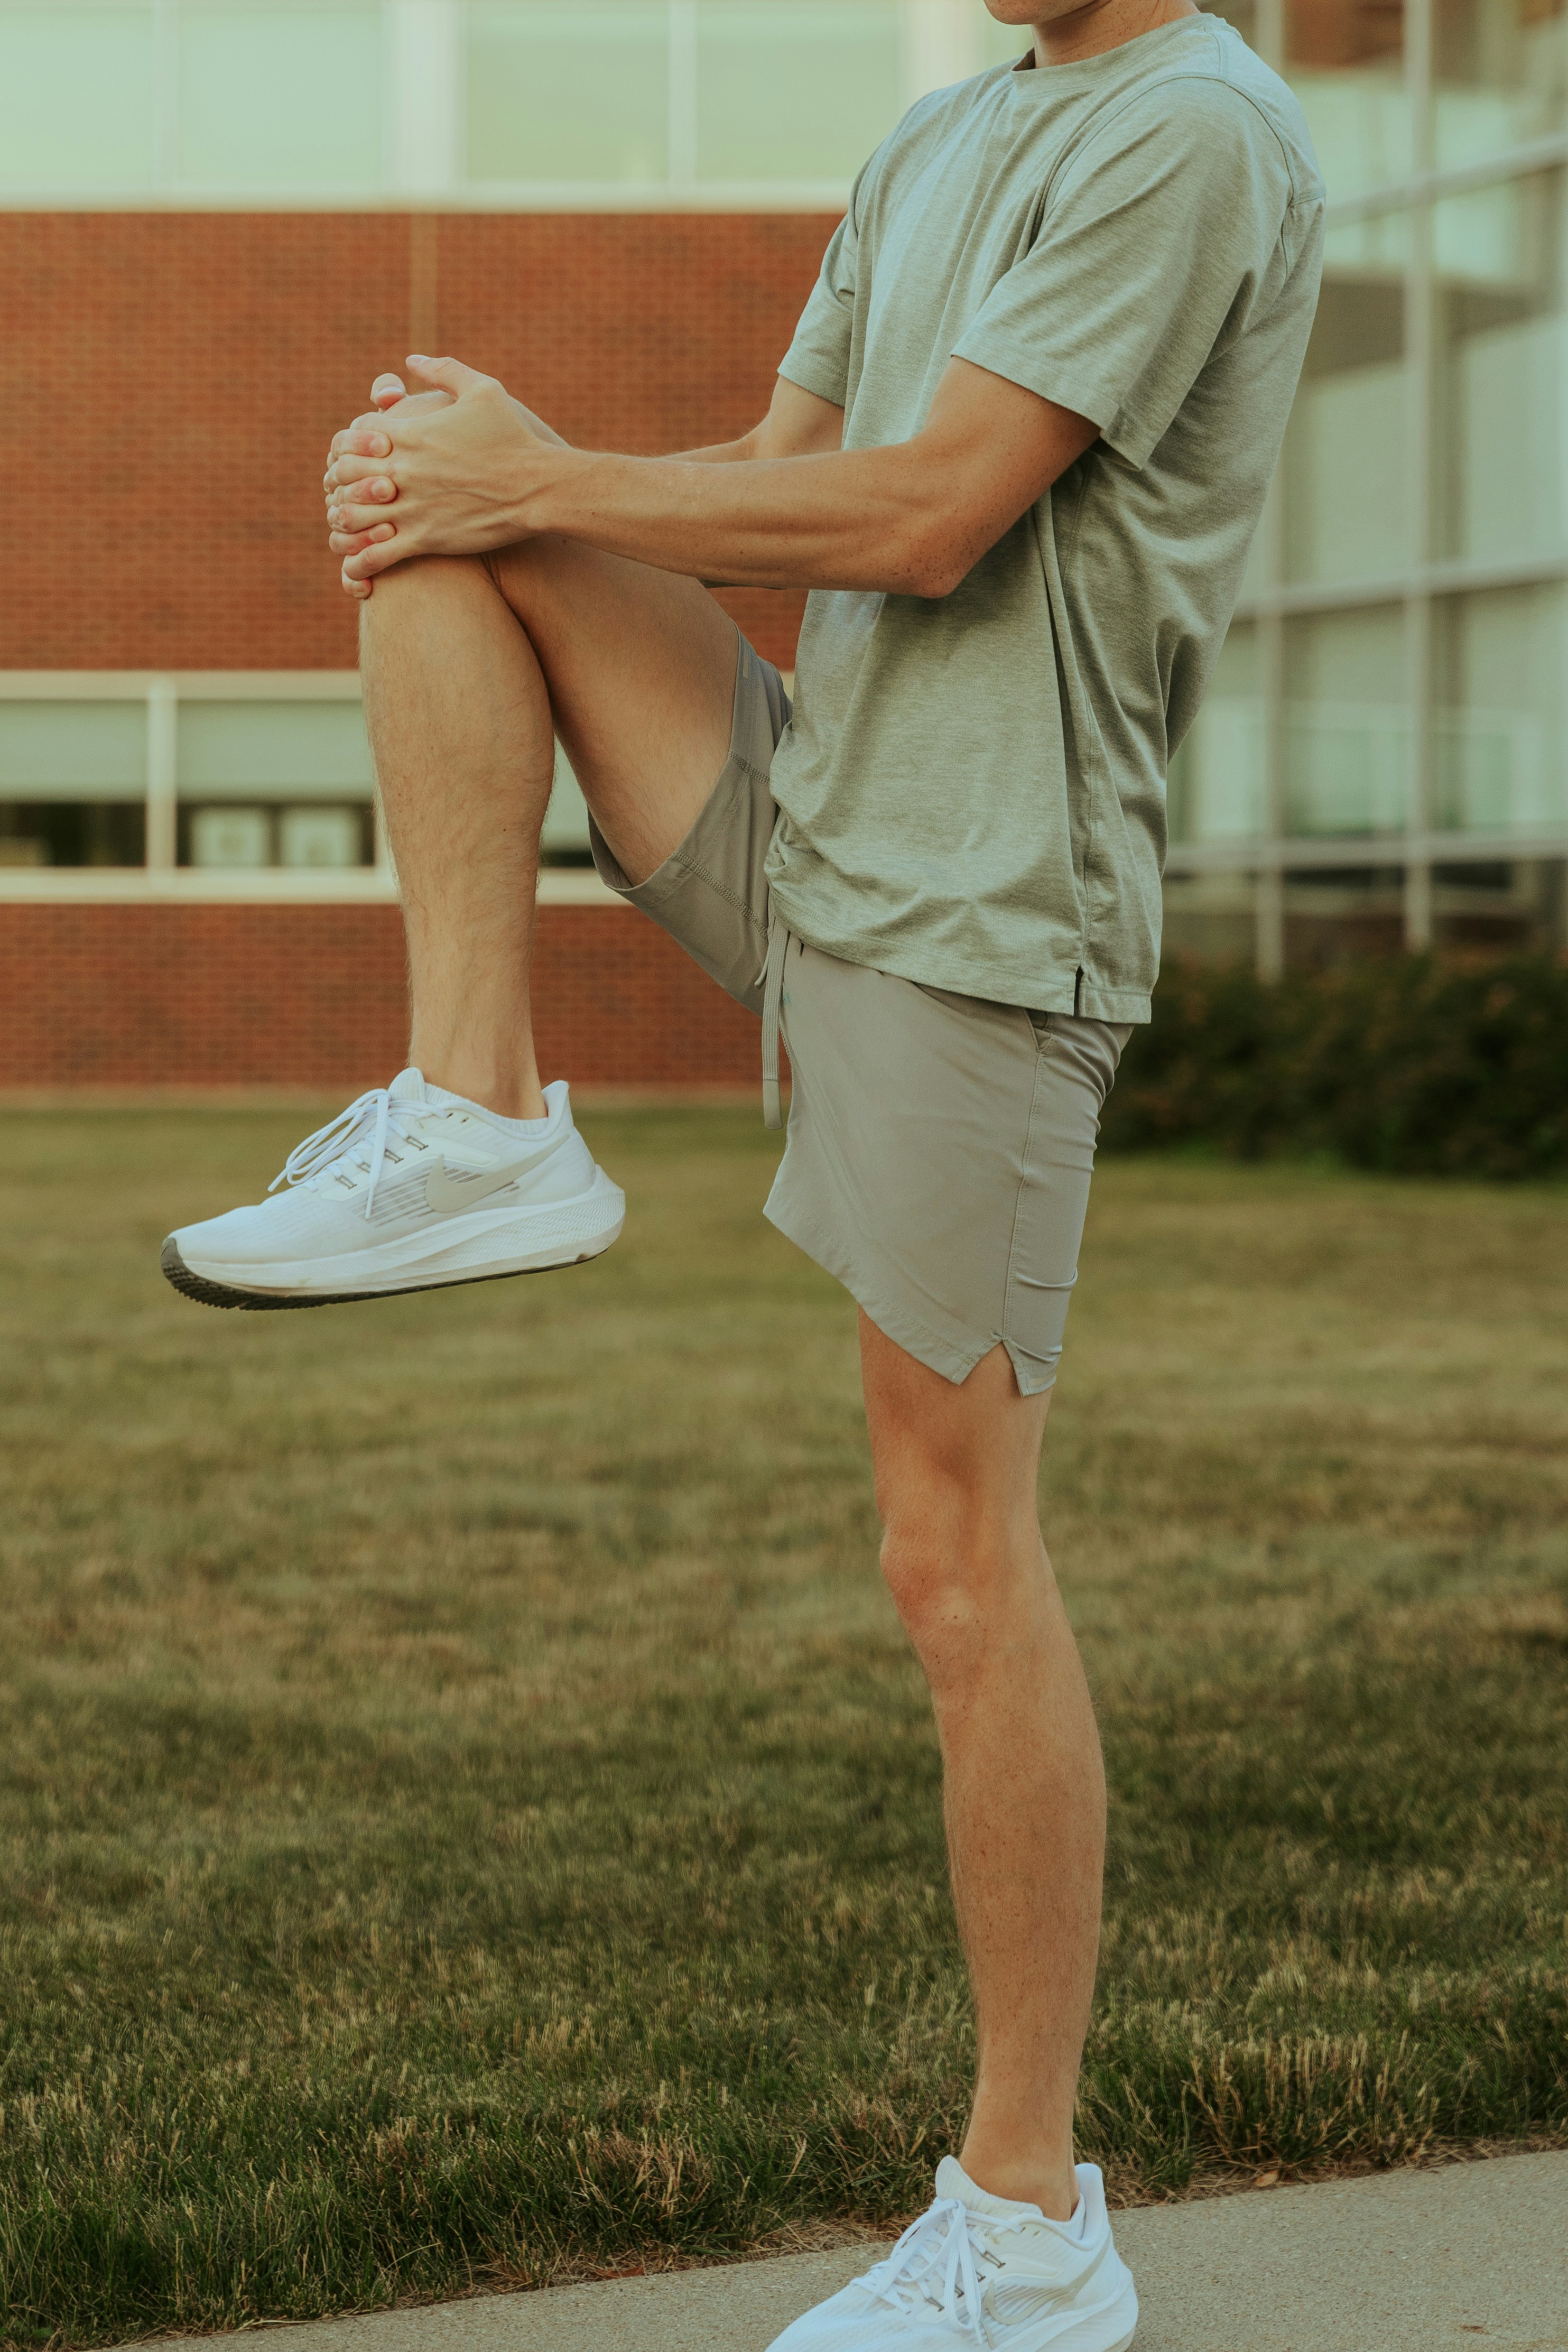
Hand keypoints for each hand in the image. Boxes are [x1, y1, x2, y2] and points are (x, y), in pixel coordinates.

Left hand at [324, 356, 544, 594]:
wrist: (539, 487)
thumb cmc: (514, 437)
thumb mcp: (482, 389)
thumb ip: (443, 369)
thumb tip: (411, 360)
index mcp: (408, 434)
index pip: (351, 437)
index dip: (345, 446)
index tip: (354, 456)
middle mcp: (402, 470)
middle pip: (344, 475)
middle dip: (338, 483)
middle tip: (342, 491)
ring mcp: (411, 507)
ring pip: (351, 517)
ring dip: (343, 522)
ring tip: (346, 526)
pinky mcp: (425, 540)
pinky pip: (375, 555)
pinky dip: (358, 563)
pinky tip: (357, 568)